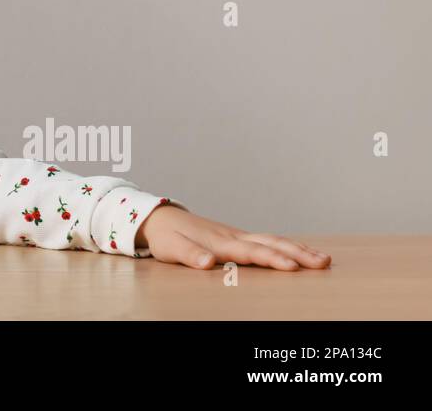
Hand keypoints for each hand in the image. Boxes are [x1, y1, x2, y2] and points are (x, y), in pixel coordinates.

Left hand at [135, 205, 330, 270]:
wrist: (160, 218)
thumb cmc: (166, 235)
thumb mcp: (171, 247)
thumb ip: (190, 254)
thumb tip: (209, 262)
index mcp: (221, 242)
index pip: (251, 252)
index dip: (272, 259)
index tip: (293, 267)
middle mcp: (233, 237)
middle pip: (270, 244)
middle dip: (298, 253)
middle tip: (323, 263)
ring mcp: (237, 236)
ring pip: (273, 241)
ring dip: (298, 249)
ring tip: (323, 259)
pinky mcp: (237, 239)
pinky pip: (267, 242)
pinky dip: (287, 246)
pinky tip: (300, 252)